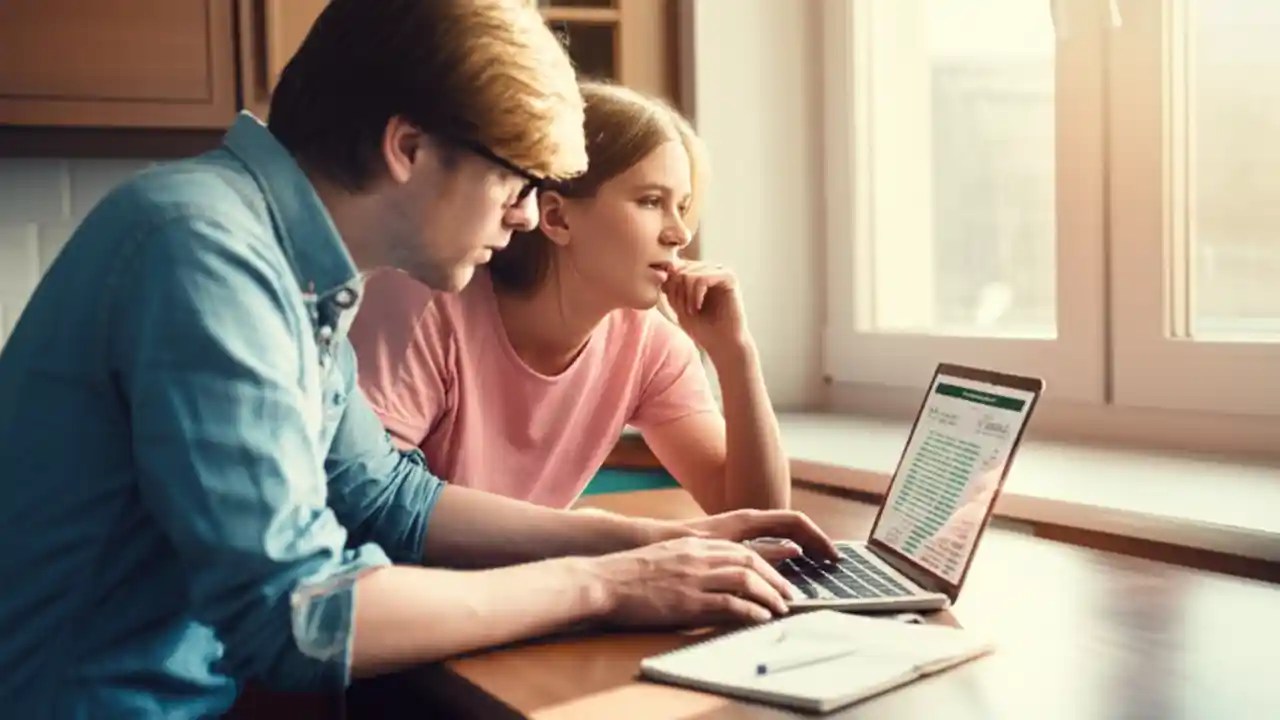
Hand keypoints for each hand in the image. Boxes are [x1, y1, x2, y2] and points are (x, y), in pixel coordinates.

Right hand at [589, 536, 794, 626]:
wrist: (604, 580)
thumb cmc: (629, 573)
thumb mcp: (667, 557)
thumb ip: (692, 561)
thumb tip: (713, 575)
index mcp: (695, 545)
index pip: (741, 549)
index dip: (767, 562)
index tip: (779, 577)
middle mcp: (699, 556)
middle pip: (750, 560)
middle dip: (775, 579)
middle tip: (789, 596)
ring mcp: (695, 577)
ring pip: (746, 579)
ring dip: (769, 594)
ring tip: (780, 609)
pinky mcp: (688, 601)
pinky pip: (730, 604)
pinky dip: (750, 612)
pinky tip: (760, 619)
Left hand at [660, 261, 749, 358]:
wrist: (722, 344)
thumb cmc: (701, 327)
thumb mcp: (678, 305)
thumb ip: (672, 285)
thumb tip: (668, 266)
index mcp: (699, 272)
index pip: (675, 266)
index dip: (669, 286)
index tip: (676, 306)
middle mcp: (710, 268)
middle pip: (680, 268)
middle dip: (677, 292)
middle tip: (684, 311)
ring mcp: (720, 271)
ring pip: (688, 273)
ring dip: (685, 296)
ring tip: (692, 311)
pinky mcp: (729, 278)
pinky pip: (701, 279)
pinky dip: (695, 295)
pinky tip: (698, 308)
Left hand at [680, 509, 839, 561]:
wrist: (654, 539)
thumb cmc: (686, 541)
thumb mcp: (726, 550)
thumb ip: (761, 551)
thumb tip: (794, 550)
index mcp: (749, 519)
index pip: (795, 521)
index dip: (817, 537)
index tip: (832, 554)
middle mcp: (748, 520)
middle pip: (792, 527)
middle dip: (814, 542)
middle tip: (831, 563)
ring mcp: (742, 528)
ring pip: (782, 534)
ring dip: (802, 547)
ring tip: (817, 566)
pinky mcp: (735, 539)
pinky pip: (769, 541)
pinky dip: (785, 551)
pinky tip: (787, 570)